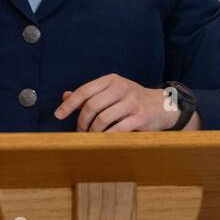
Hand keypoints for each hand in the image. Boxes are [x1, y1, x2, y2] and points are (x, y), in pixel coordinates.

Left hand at [54, 74, 178, 131]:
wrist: (161, 106)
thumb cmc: (131, 99)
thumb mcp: (112, 91)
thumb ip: (90, 93)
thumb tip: (66, 96)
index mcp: (112, 80)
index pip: (85, 90)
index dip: (69, 104)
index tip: (58, 115)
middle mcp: (122, 88)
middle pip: (92, 106)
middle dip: (81, 121)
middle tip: (80, 130)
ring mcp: (132, 102)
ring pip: (102, 119)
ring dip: (93, 131)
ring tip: (92, 136)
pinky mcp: (140, 117)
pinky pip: (117, 129)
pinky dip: (106, 136)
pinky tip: (104, 139)